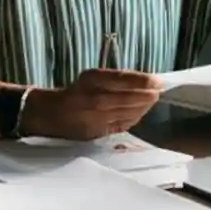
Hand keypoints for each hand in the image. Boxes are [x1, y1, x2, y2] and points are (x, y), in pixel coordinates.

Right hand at [20, 69, 162, 140]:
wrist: (50, 113)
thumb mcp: (92, 78)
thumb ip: (115, 80)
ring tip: (153, 102)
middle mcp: (94, 97)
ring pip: (127, 112)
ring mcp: (96, 116)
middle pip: (128, 97)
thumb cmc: (75, 92)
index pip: (123, 79)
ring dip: (143, 107)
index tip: (159, 81)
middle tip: (160, 92)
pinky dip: (134, 118)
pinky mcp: (97, 131)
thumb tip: (145, 81)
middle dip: (147, 96)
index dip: (143, 80)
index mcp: (92, 80)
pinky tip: (141, 113)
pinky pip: (122, 124)